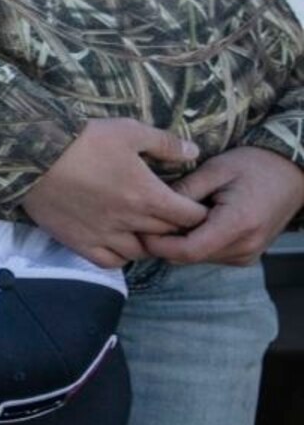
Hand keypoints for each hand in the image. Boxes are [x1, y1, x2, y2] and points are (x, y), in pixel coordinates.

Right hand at [22, 117, 207, 268]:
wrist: (31, 154)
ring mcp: (104, 235)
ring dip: (147, 243)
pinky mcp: (79, 242)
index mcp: (148, 195)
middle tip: (169, 215)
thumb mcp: (128, 131)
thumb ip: (165, 144)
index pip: (190, 217)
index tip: (193, 205)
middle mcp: (130, 221)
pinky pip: (109, 261)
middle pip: (167, 235)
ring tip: (141, 229)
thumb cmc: (82, 140)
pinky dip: (119, 255)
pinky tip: (117, 241)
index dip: (197, 213)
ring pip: (140, 252)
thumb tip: (194, 153)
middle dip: (174, 227)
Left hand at [159, 146, 303, 266]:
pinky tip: (189, 223)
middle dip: (164, 243)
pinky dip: (195, 243)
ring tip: (167, 218)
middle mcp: (245, 246)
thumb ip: (184, 191)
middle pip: (190, 257)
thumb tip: (151, 206)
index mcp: (238, 224)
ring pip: (198, 258)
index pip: (187, 250)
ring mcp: (248, 254)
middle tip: (145, 221)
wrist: (291, 173)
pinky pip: (211, 255)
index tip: (137, 228)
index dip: (157, 244)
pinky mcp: (247, 255)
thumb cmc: (254, 165)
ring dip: (179, 244)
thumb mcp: (215, 169)